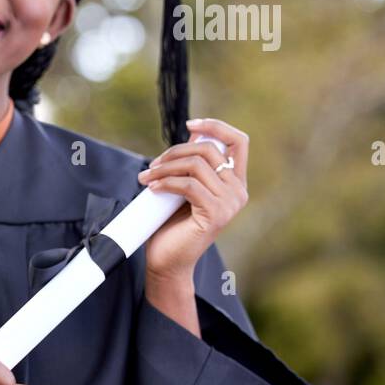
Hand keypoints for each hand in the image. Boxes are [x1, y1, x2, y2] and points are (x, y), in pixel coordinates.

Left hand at [138, 116, 249, 280]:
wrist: (167, 261)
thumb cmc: (172, 225)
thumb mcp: (184, 187)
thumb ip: (192, 164)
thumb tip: (193, 130)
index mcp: (235, 182)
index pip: (239, 141)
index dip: (216, 126)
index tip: (190, 123)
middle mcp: (238, 191)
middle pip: (209, 149)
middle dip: (175, 151)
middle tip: (152, 165)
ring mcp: (230, 204)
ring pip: (196, 166)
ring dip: (164, 168)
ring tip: (146, 178)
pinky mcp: (216, 214)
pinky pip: (188, 186)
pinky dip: (166, 183)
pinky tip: (151, 188)